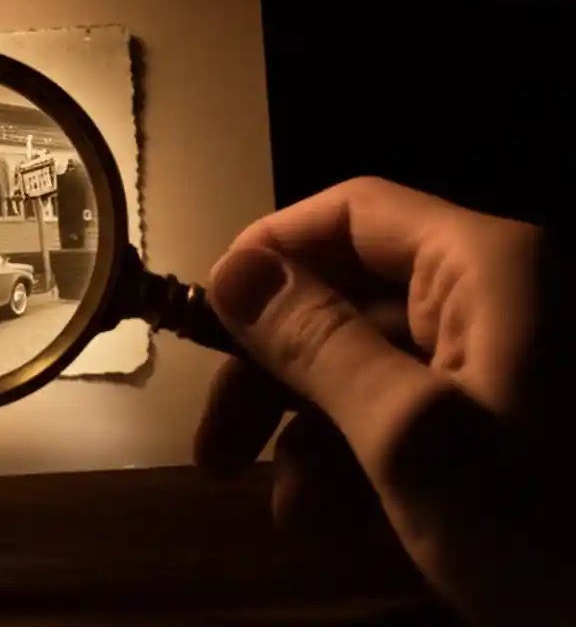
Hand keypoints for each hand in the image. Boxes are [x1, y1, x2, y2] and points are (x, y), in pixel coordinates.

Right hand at [193, 177, 573, 623]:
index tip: (201, 321)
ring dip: (308, 437)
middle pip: (349, 300)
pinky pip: (406, 415)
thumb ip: (317, 344)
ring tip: (292, 514)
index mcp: (490, 268)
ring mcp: (502, 364)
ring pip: (367, 367)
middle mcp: (496, 299)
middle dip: (272, 374)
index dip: (269, 256)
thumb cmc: (542, 529)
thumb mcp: (410, 437)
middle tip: (217, 448)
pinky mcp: (504, 424)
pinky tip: (335, 523)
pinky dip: (358, 462)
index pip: (353, 214)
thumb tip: (231, 272)